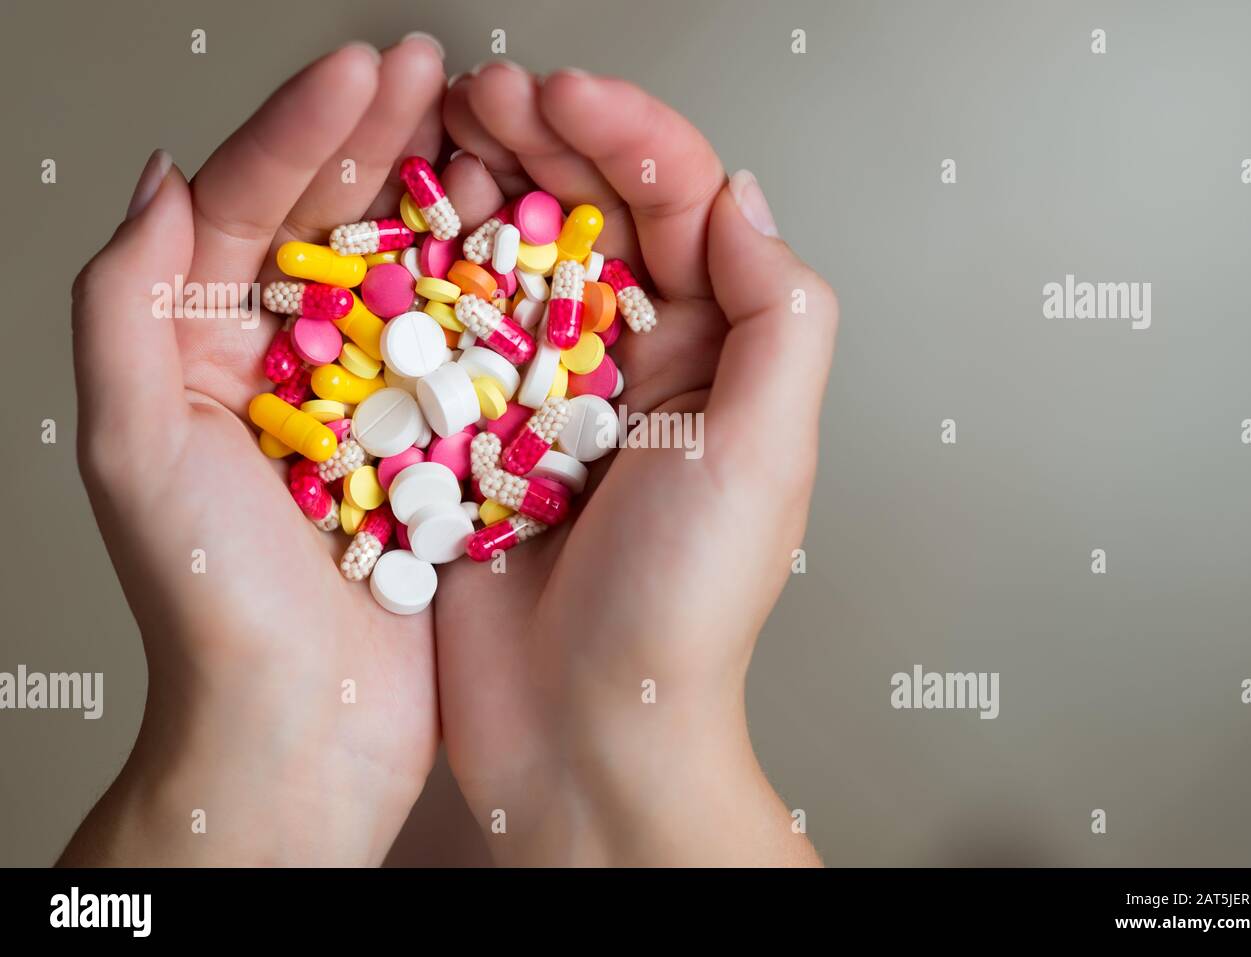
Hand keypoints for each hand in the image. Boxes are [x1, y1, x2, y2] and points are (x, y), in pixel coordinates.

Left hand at [62, 37, 454, 865]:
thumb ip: (124, 306)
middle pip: (324, 221)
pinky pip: (457, 347)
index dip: (301, 129)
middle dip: (373, 136)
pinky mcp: (428, 444)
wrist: (305, 730)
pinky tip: (514, 237)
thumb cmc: (213, 606)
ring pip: (400, 271)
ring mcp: (360, 401)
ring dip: (436, 193)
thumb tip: (159, 178)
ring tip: (477, 126)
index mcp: (198, 350)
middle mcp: (281, 364)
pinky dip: (486, 288)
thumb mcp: (133, 448)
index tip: (365, 70)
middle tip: (429, 67)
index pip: (242, 207)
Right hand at [432, 65, 835, 864]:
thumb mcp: (764, 453)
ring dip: (482, 188)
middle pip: (592, 215)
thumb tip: (746, 201)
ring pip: (514, 258)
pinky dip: (426, 273)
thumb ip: (777, 318)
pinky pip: (450, 332)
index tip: (568, 96)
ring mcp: (548, 396)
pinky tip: (401, 229)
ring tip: (444, 134)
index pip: (681, 209)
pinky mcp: (475, 434)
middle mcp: (633, 365)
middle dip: (546, 139)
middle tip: (488, 92)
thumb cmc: (684, 611)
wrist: (583, 730)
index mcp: (712, 356)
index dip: (629, 135)